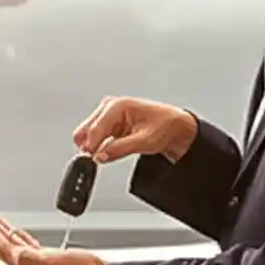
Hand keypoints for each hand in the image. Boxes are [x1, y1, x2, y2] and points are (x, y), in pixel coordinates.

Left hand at [0, 213, 106, 264]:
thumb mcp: (56, 263)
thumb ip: (32, 258)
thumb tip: (14, 253)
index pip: (3, 246)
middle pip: (4, 246)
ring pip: (14, 246)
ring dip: (4, 232)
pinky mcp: (50, 264)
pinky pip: (28, 247)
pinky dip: (20, 237)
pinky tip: (19, 234)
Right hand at [73, 96, 196, 162]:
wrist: (175, 126)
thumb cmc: (165, 126)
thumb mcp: (145, 141)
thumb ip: (120, 149)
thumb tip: (101, 155)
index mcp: (118, 105)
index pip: (96, 127)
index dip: (91, 144)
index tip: (89, 158)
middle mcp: (111, 107)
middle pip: (88, 128)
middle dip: (89, 144)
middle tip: (92, 158)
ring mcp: (109, 115)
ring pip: (89, 132)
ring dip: (93, 145)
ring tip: (100, 156)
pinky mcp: (110, 124)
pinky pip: (96, 136)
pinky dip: (97, 145)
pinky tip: (103, 152)